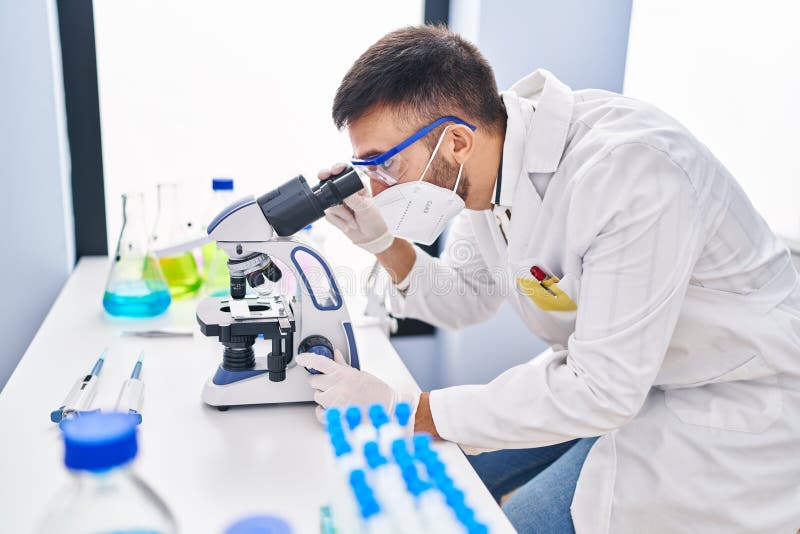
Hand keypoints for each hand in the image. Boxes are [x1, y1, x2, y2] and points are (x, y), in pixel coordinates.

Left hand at [296, 348, 418, 423]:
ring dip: (323, 396)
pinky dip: (323, 411)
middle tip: (328, 383)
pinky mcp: (336, 417)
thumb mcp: (362, 374)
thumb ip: (345, 366)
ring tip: (336, 397)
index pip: (319, 362)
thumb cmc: (379, 394)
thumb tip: (336, 355)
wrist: (389, 411)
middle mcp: (338, 387)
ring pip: (317, 397)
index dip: (307, 358)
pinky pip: (320, 413)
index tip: (301, 358)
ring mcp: (335, 402)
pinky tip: (331, 409)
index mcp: (344, 374)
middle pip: (314, 381)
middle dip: (319, 381)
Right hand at [319, 163, 393, 253]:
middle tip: (325, 182)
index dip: (337, 169)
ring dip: (342, 215)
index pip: (344, 173)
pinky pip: (329, 215)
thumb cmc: (374, 220)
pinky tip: (348, 225)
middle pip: (329, 184)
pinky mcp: (334, 215)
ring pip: (329, 204)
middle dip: (326, 185)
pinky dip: (339, 222)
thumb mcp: (365, 207)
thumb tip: (340, 191)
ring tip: (353, 220)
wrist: (371, 238)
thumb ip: (353, 198)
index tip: (334, 170)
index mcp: (356, 186)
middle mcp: (346, 193)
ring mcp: (339, 204)